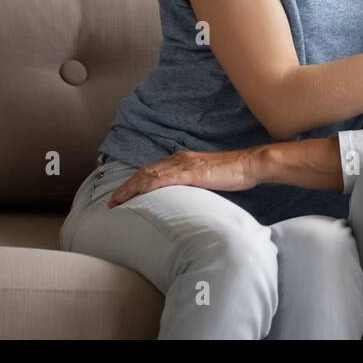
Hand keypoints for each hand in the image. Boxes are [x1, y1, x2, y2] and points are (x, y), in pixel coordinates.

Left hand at [107, 148, 260, 206]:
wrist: (250, 165)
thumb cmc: (234, 174)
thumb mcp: (209, 180)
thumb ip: (195, 187)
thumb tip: (186, 201)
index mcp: (183, 161)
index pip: (153, 172)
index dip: (136, 183)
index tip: (124, 196)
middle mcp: (179, 160)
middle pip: (145, 172)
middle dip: (126, 187)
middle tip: (112, 202)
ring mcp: (183, 165)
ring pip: (149, 175)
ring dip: (130, 188)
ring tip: (117, 202)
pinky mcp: (190, 172)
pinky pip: (162, 179)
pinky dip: (146, 186)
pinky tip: (137, 194)